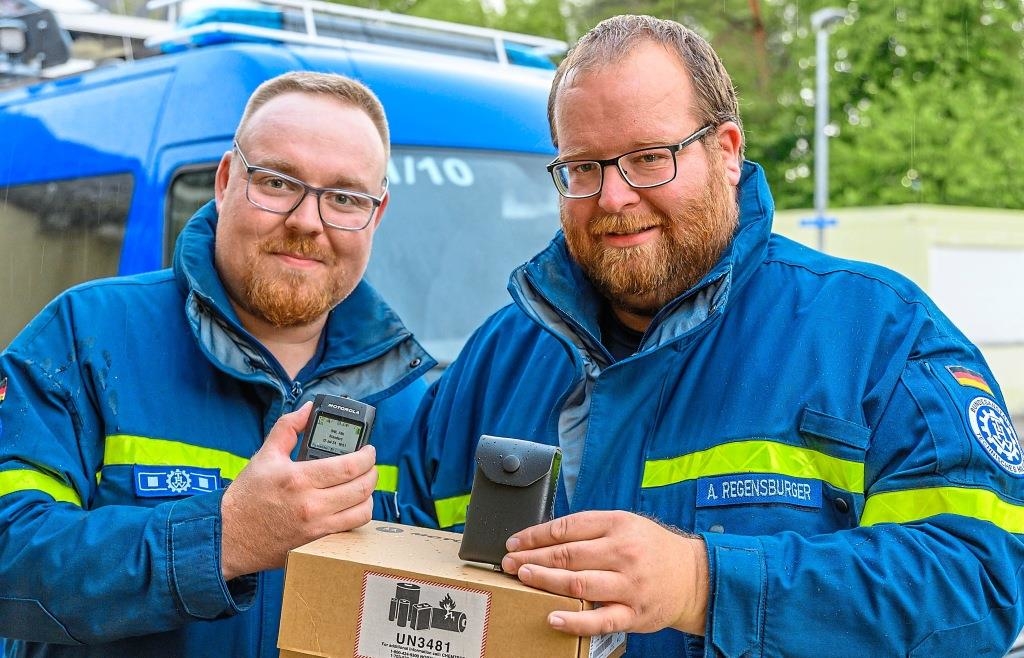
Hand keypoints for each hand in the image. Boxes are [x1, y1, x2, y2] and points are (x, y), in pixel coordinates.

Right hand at [220, 402, 377, 579]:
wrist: (229, 535)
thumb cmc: (247, 495)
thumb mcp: (265, 455)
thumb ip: (288, 427)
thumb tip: (308, 409)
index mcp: (299, 478)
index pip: (350, 466)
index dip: (367, 456)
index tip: (368, 450)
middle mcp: (311, 505)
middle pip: (361, 488)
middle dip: (372, 472)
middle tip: (369, 465)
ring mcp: (316, 527)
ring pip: (362, 511)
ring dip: (369, 495)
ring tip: (363, 485)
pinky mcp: (316, 542)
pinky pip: (350, 529)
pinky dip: (357, 515)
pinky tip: (351, 505)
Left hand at [500, 510, 707, 636]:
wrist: (694, 576)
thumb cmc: (653, 548)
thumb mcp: (626, 524)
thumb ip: (592, 529)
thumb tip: (548, 536)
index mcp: (618, 525)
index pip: (567, 528)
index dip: (535, 535)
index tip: (514, 542)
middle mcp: (622, 552)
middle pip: (568, 555)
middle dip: (532, 559)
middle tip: (509, 563)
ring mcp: (628, 584)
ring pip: (578, 584)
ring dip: (545, 582)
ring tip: (523, 579)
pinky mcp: (633, 613)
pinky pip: (599, 619)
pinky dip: (574, 621)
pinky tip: (552, 617)